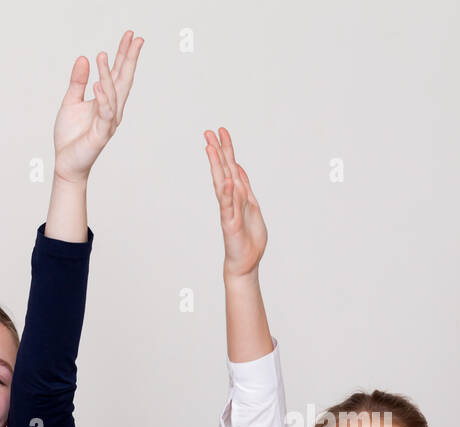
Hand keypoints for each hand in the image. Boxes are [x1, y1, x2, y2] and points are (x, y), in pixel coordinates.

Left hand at [53, 32, 143, 185]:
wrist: (66, 162)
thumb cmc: (71, 135)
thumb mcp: (71, 101)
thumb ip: (78, 81)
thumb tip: (84, 59)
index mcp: (107, 101)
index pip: (119, 74)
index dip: (124, 55)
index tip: (131, 36)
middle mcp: (112, 110)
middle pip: (124, 80)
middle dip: (129, 59)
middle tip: (136, 38)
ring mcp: (109, 122)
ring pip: (113, 94)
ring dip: (109, 74)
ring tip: (102, 55)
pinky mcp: (101, 134)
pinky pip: (104, 113)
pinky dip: (102, 98)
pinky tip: (98, 83)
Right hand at [205, 127, 266, 276]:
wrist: (246, 261)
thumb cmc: (248, 237)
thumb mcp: (251, 206)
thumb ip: (244, 188)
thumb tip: (239, 169)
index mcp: (238, 193)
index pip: (231, 166)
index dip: (227, 149)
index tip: (221, 131)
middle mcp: (231, 198)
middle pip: (223, 170)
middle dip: (217, 151)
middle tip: (208, 132)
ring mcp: (229, 210)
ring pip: (222, 183)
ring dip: (217, 166)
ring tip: (211, 148)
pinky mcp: (230, 223)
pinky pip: (229, 206)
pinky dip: (228, 194)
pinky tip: (227, 181)